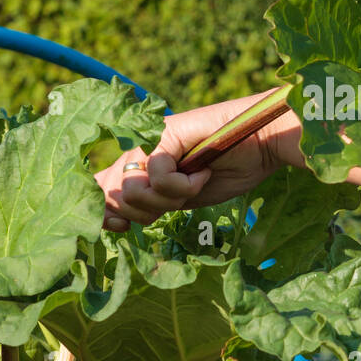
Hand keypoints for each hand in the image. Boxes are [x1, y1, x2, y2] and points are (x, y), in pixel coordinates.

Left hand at [96, 90, 293, 230]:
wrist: (262, 146)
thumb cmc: (228, 170)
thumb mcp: (180, 198)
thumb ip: (147, 204)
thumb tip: (108, 219)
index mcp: (138, 164)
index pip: (99, 190)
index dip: (106, 215)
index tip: (124, 226)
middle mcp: (137, 150)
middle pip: (112, 197)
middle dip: (146, 212)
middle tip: (178, 199)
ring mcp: (149, 140)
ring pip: (131, 190)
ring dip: (168, 198)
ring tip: (193, 182)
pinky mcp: (164, 134)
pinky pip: (157, 177)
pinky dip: (184, 184)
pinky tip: (202, 171)